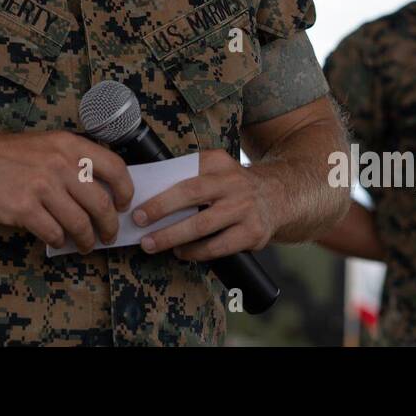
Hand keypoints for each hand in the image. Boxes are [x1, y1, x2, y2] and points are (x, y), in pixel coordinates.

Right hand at [0, 130, 133, 252]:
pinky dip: (60, 241)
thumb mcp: (44, 144)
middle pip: (100, 203)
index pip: (114, 166)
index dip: (125, 189)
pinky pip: (54, 233)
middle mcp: (59, 163)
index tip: (124, 204)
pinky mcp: (24, 208)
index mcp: (68, 144)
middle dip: (109, 225)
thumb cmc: (3, 155)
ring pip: (80, 223)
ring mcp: (42, 186)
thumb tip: (100, 190)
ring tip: (86, 245)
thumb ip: (71, 160)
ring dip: (87, 240)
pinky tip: (58, 240)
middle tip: (108, 235)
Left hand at [131, 149, 279, 261]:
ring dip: (172, 237)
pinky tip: (181, 252)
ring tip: (151, 244)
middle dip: (160, 210)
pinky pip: (217, 247)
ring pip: (202, 225)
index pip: (184, 173)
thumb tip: (150, 195)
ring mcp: (245, 208)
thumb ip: (190, 177)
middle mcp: (233, 182)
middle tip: (138, 223)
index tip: (136, 206)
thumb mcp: (217, 170)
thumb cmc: (233, 186)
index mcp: (218, 162)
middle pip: (191, 195)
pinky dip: (195, 252)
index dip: (159, 192)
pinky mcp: (253, 233)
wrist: (279, 197)